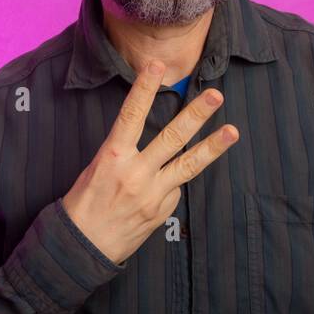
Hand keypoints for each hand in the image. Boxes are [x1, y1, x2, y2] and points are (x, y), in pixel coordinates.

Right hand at [61, 59, 238, 265]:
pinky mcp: (163, 211)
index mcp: (113, 157)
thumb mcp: (96, 169)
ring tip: (233, 131)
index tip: (157, 66)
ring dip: (212, 147)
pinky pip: (175, 188)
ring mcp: (153, 194)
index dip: (145, 88)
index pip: (131, 115)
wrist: (81, 248)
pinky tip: (160, 187)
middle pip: (171, 138)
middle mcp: (136, 173)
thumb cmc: (84, 204)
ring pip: (188, 165)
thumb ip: (124, 153)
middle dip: (195, 114)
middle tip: (215, 95)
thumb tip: (152, 146)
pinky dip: (173, 182)